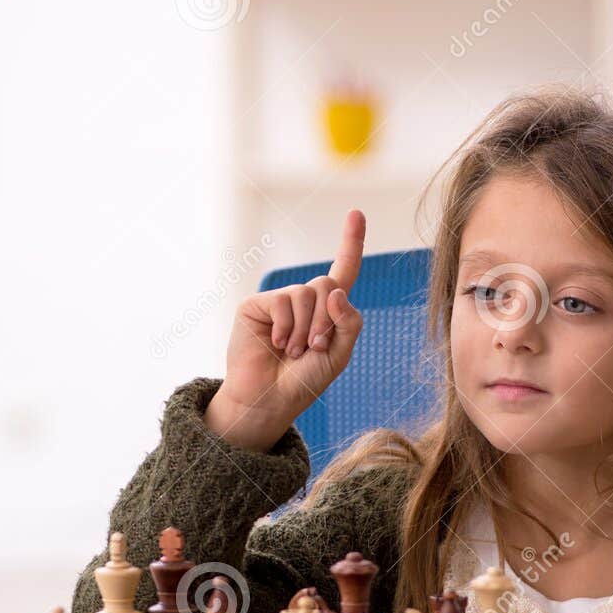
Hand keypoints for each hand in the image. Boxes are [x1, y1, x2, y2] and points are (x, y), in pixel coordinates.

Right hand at [206, 209, 366, 449]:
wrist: (269, 399)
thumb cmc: (304, 380)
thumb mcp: (339, 354)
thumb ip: (348, 323)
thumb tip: (334, 289)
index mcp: (328, 310)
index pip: (343, 270)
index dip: (351, 243)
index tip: (355, 213)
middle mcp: (304, 300)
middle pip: (327, 285)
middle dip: (326, 320)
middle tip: (313, 348)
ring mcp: (279, 301)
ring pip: (306, 293)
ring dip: (305, 329)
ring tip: (292, 352)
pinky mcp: (256, 304)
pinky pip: (283, 302)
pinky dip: (286, 327)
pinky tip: (277, 344)